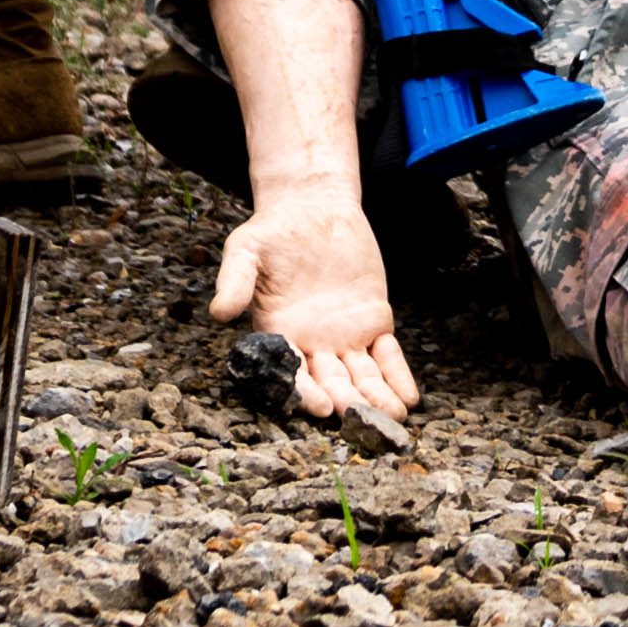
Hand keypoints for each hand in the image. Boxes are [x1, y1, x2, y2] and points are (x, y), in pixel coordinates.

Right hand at [209, 188, 417, 431]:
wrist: (312, 206)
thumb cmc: (272, 231)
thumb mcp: (246, 249)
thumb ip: (234, 281)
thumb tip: (218, 313)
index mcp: (279, 333)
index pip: (292, 372)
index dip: (306, 392)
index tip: (321, 406)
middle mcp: (313, 343)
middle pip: (332, 382)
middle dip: (347, 402)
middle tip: (362, 420)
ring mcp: (345, 335)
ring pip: (362, 376)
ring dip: (378, 398)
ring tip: (395, 416)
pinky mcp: (373, 321)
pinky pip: (387, 355)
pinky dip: (398, 375)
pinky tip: (409, 396)